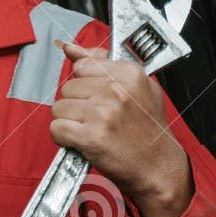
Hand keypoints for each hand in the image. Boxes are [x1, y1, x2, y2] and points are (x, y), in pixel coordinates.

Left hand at [50, 41, 192, 216]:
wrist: (159, 168)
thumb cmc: (147, 131)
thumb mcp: (138, 88)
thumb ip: (103, 64)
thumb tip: (70, 48)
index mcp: (130, 74)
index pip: (82, 66)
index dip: (85, 84)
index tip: (97, 97)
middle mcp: (116, 91)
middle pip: (68, 87)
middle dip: (77, 105)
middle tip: (97, 119)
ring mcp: (103, 113)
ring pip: (59, 108)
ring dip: (69, 122)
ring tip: (91, 130)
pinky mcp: (91, 136)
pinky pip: (56, 128)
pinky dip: (64, 138)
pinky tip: (82, 142)